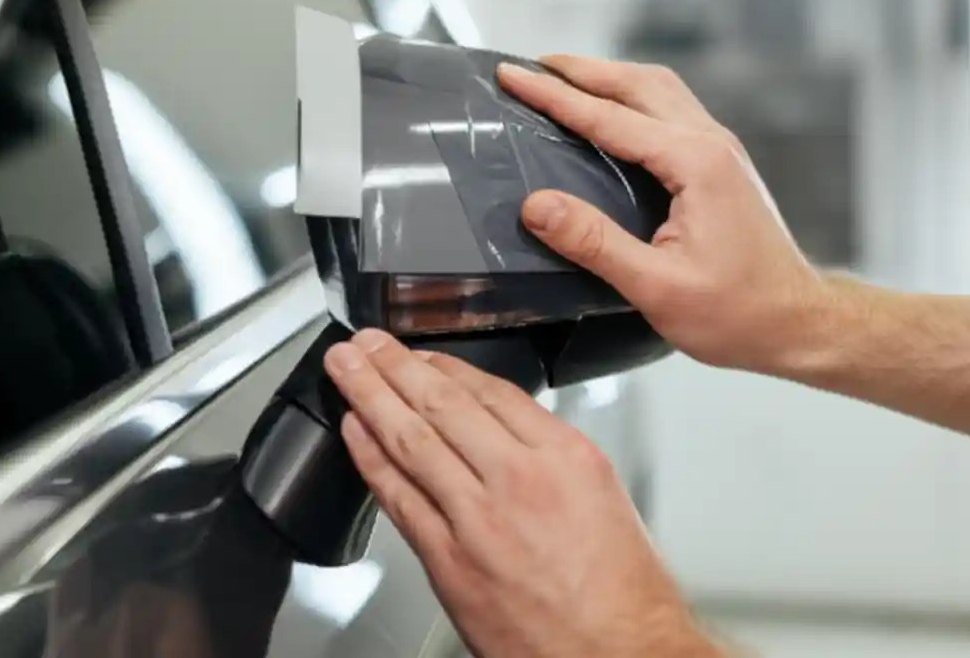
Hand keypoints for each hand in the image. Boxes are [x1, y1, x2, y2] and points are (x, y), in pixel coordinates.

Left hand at [324, 329, 719, 657]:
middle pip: (443, 404)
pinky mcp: (448, 562)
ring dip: (370, 396)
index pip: (493, 391)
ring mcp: (478, 520)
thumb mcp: (604, 497)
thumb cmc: (622, 593)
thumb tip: (508, 437)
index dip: (447, 364)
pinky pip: (398, 497)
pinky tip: (354, 433)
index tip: (425, 353)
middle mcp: (520, 480)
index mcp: (566, 456)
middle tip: (367, 342)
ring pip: (411, 441)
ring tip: (347, 368)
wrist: (618, 655)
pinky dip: (370, 459)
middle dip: (395, 365)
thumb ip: (551, 459)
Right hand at [499, 56, 822, 374]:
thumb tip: (537, 207)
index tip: (512, 78)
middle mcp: (711, 144)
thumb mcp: (656, 286)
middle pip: (637, 83)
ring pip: (659, 90)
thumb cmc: (737, 312)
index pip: (608, 117)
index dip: (554, 96)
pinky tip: (614, 115)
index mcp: (695, 163)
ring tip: (565, 79)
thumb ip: (594, 243)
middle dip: (580, 70)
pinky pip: (672, 111)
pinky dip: (633, 99)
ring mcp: (721, 151)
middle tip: (531, 66)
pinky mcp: (723, 166)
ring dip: (609, 78)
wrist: (796, 322)